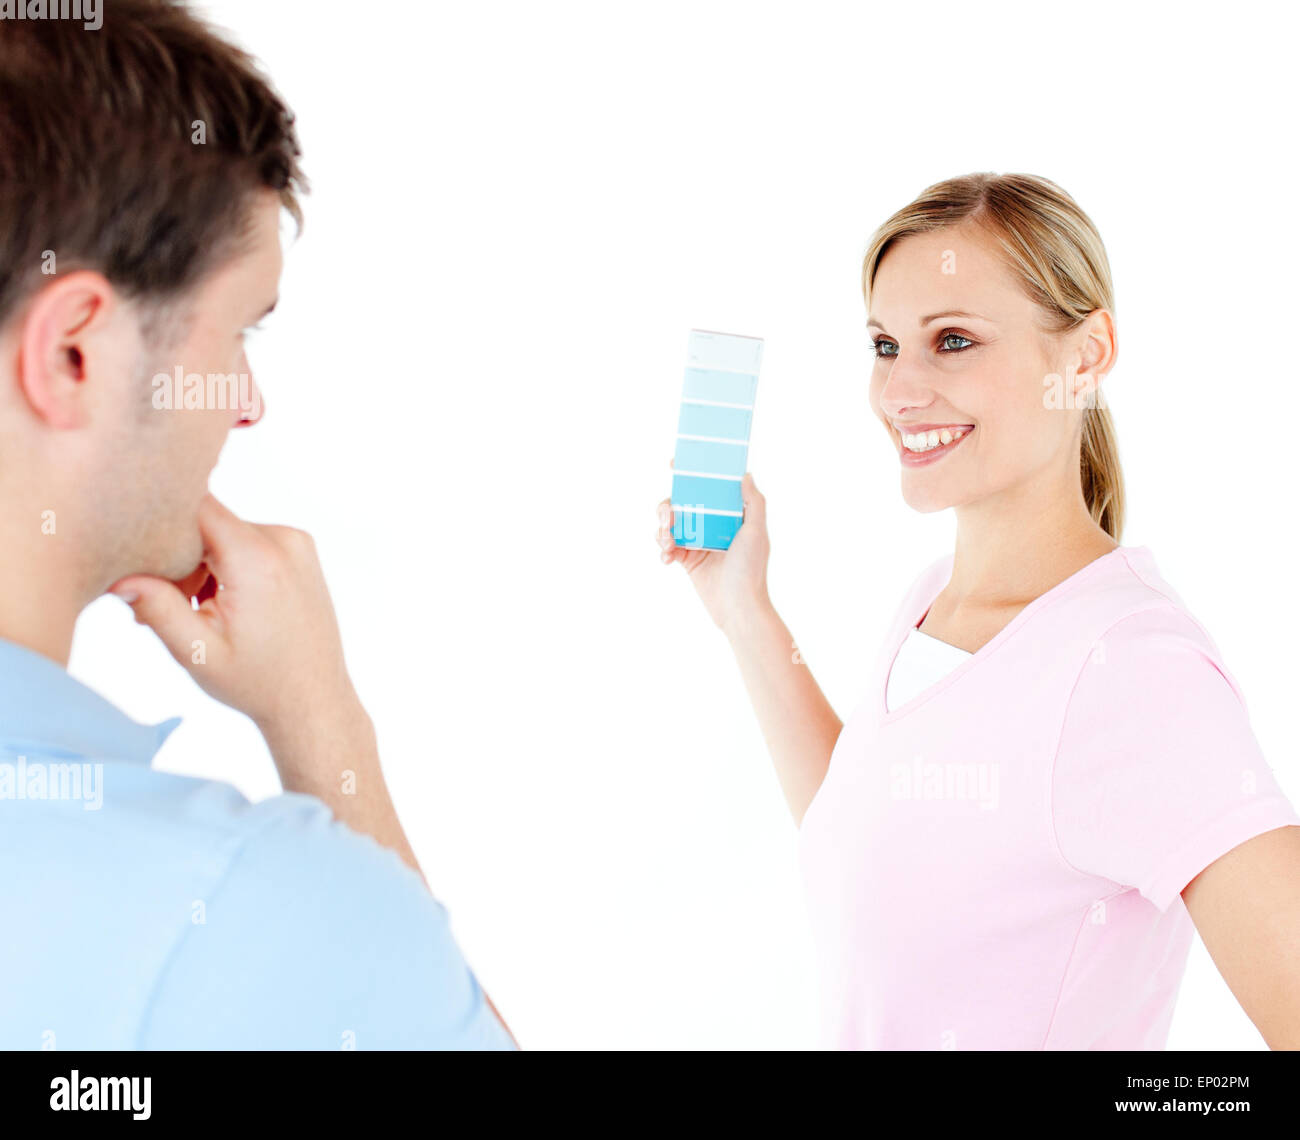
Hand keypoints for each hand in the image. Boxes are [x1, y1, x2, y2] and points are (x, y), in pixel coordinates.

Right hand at [107, 493, 358, 739]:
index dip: (162, 528)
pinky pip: (249, 540)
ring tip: (201, 611)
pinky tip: (225, 603)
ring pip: (225, 531)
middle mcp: (283, 540)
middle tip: (170, 606)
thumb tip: (118, 577)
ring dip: (204, 564)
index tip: (147, 564)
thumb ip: (157, 608)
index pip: (195, 506)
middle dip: (181, 557)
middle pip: (208, 522)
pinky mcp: (301, 549)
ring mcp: (296, 542)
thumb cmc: (256, 681)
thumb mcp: (197, 652)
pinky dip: (228, 564)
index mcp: (257, 559)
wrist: (313, 697)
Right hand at [657, 462, 772, 634]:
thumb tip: (746, 474)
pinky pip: (668, 547)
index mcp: (729, 515)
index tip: (675, 465)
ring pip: (670, 524)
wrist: (738, 607)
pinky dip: (663, 550)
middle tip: (667, 515)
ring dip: (662, 528)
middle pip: (683, 504)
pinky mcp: (687, 560)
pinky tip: (668, 558)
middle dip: (668, 506)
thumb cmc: (751, 570)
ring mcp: (698, 542)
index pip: (709, 489)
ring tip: (667, 541)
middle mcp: (712, 525)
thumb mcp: (756, 532)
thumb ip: (754, 502)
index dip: (692, 476)